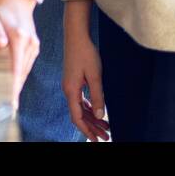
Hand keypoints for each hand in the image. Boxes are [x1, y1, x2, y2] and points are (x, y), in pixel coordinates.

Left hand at [0, 0, 39, 107]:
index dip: (13, 87)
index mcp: (19, 38)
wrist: (15, 0)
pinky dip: (21, 74)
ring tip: (11, 99)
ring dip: (18, 83)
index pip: (16, 69)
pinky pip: (26, 64)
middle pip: (21, 73)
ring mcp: (33, 46)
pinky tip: (15, 82)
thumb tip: (0, 44)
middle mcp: (28, 44)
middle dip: (15, 90)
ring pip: (25, 70)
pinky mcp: (34, 47)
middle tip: (9, 107)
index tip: (11, 102)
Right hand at [63, 10, 109, 140]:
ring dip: (92, 118)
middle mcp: (68, 90)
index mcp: (71, 90)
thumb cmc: (85, 53)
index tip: (96, 140)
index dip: (87, 130)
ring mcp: (70, 85)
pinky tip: (98, 112)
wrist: (76, 35)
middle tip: (105, 137)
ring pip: (80, 108)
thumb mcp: (95, 76)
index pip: (77, 117)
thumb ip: (98, 96)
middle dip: (91, 128)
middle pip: (79, 115)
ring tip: (105, 127)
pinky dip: (89, 108)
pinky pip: (80, 100)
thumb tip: (100, 116)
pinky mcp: (73, 81)